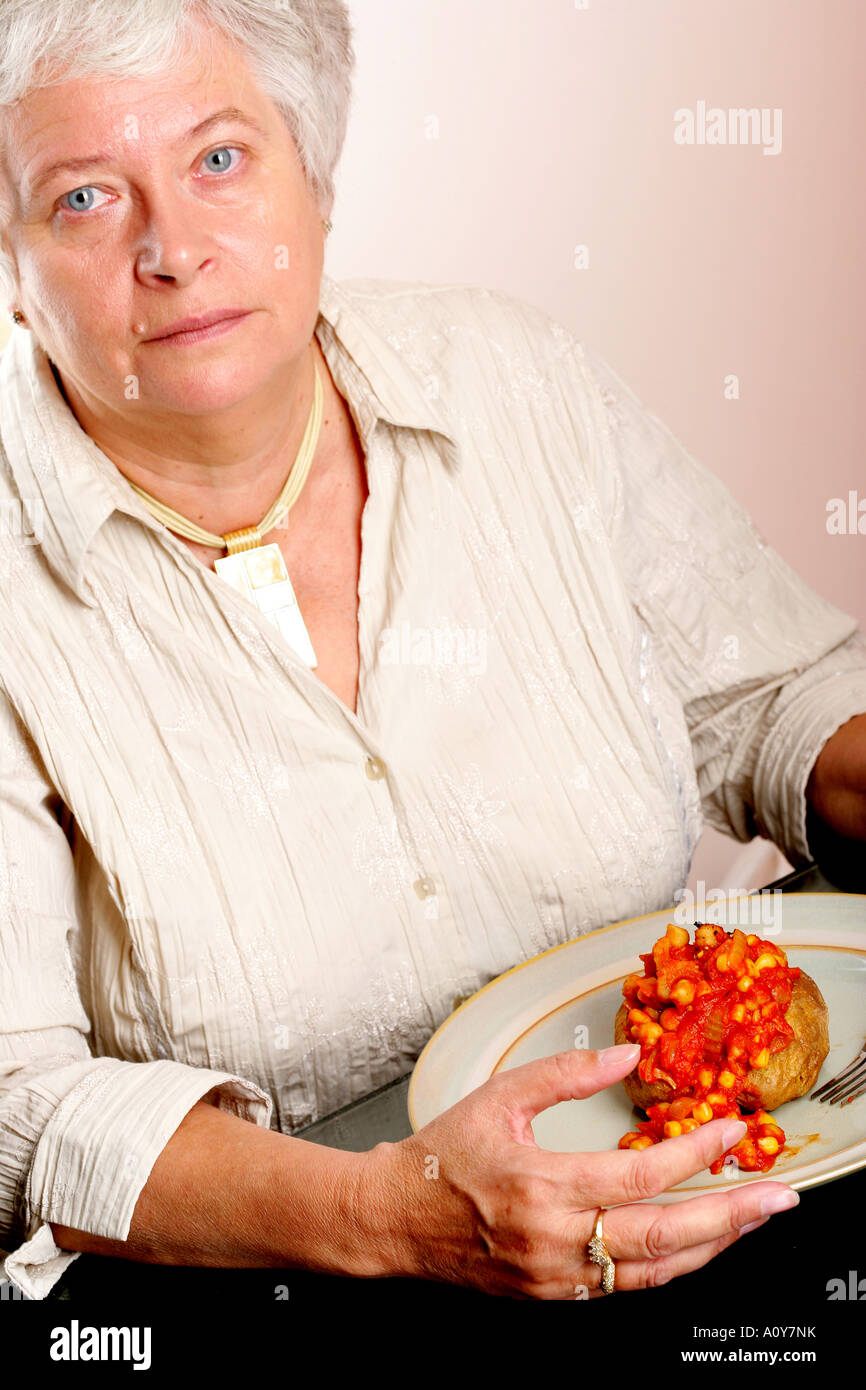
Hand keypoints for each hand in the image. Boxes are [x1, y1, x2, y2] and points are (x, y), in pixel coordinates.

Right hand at [363, 1044, 799, 1298]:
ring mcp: (555, 1275)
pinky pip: (626, 1286)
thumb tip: (628, 1056)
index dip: (694, 1153)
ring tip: (749, 1219)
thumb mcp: (502, 1095)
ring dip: (711, 1244)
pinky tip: (695, 1242)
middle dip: (730, 1214)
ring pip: (653, 1269)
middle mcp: (554, 1238)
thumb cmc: (443, 1156)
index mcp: (541, 1183)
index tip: (730, 1132)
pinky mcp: (553, 1296)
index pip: (639, 1174)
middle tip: (775, 1196)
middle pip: (663, 1233)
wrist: (394, 1217)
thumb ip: (568, 1073)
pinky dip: (669, 1263)